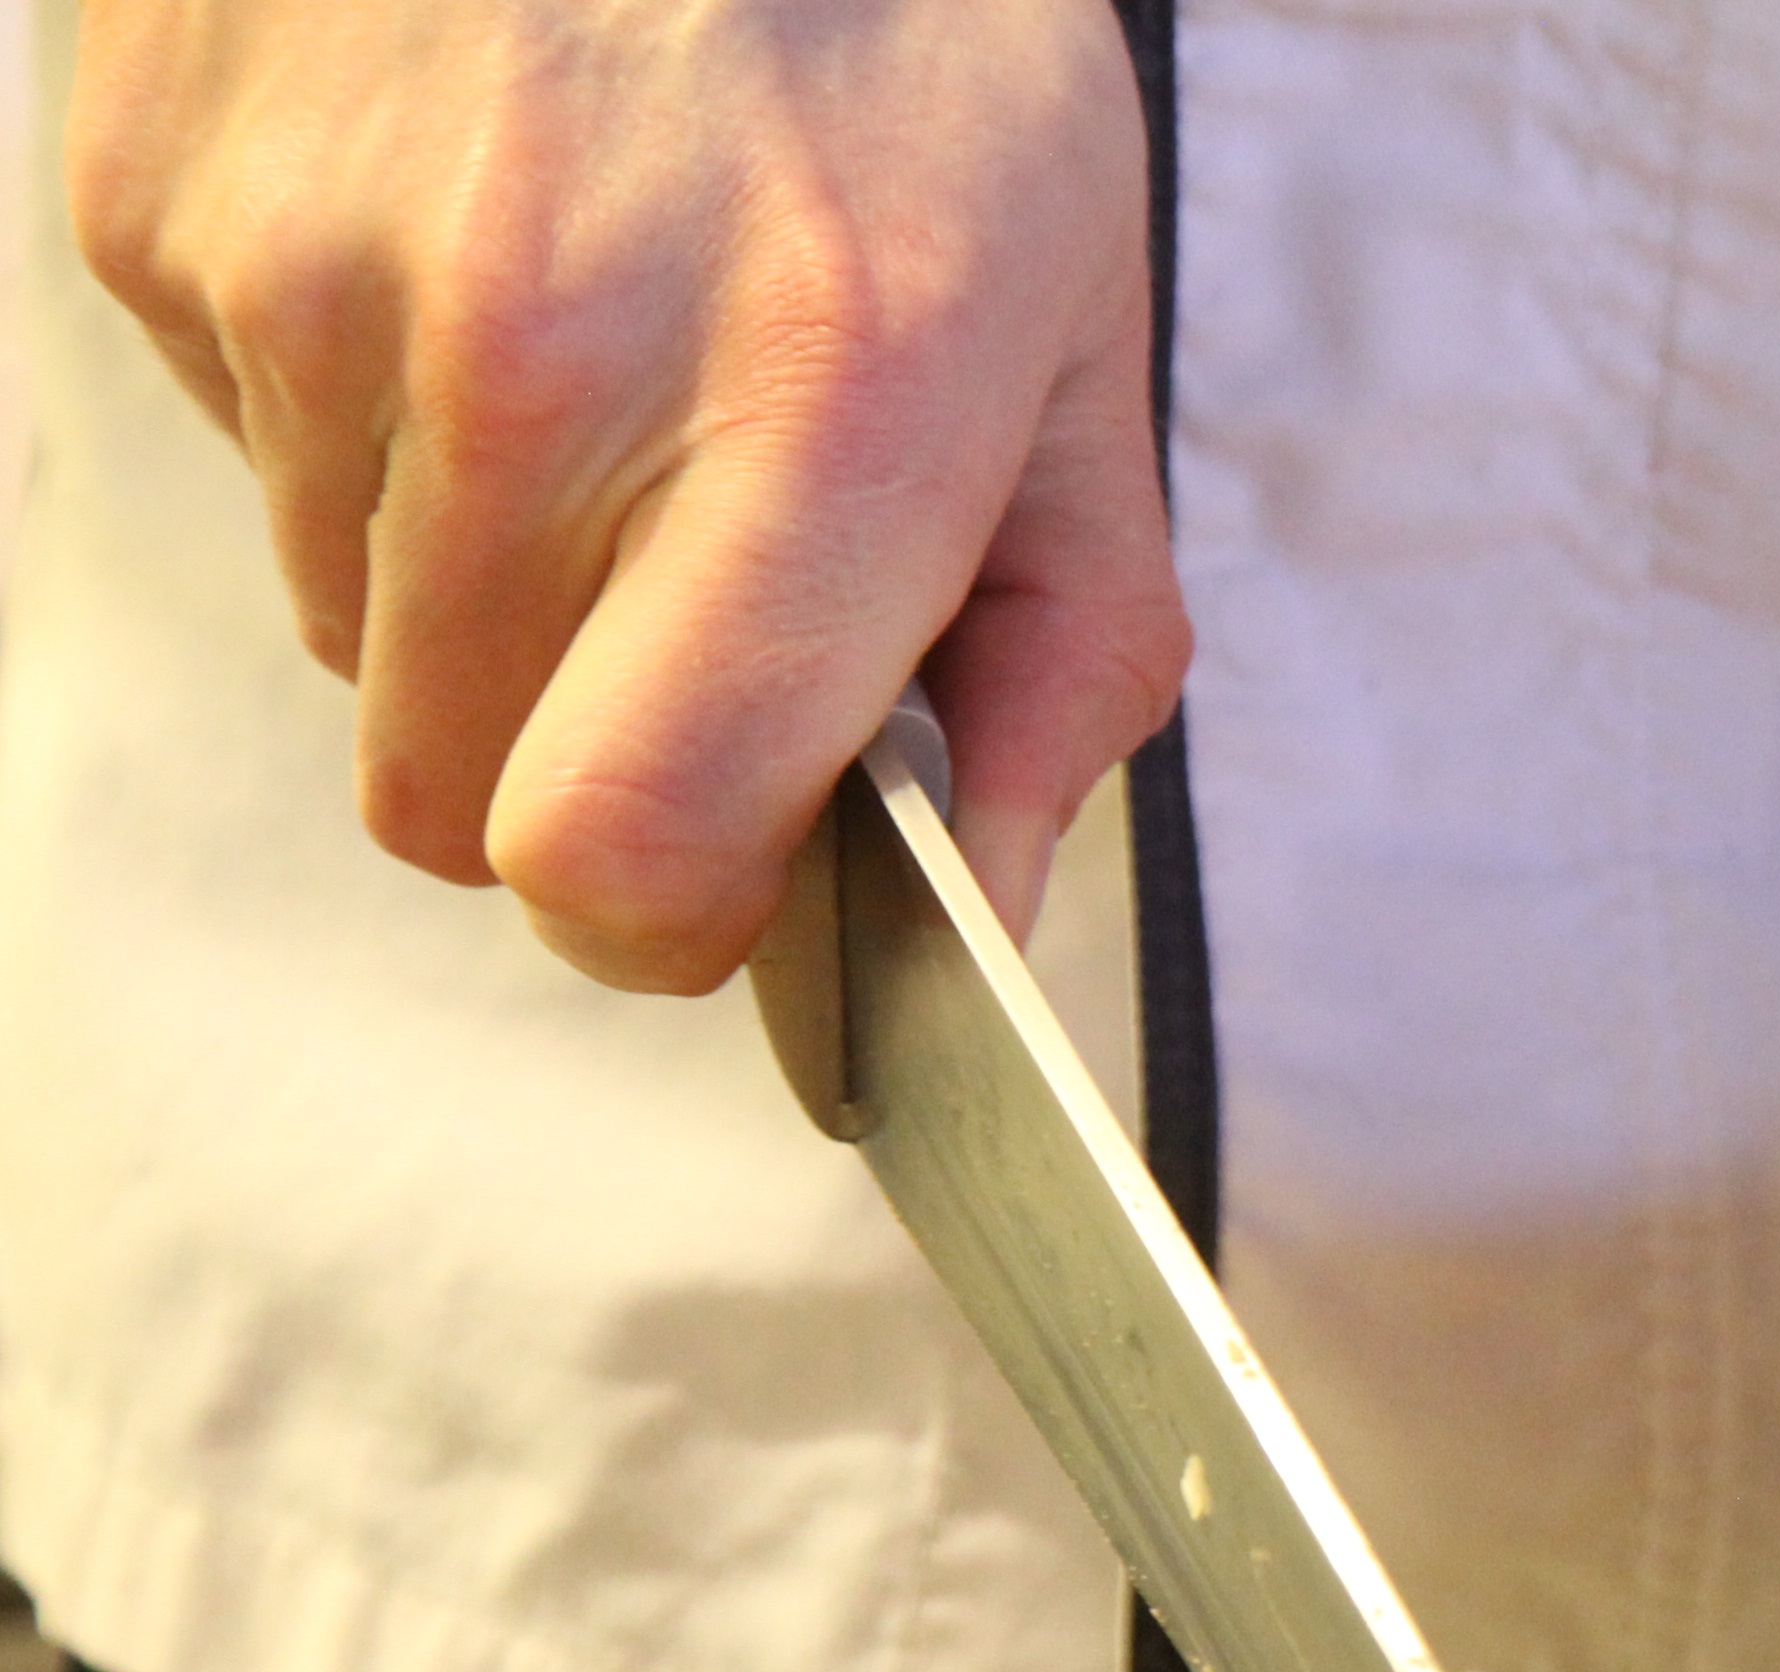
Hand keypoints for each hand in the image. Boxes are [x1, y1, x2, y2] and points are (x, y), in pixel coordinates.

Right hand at [68, 0, 1178, 982]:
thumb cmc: (901, 44)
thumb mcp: (1070, 334)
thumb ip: (1059, 658)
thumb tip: (981, 918)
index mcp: (816, 411)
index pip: (622, 852)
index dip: (661, 923)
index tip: (718, 877)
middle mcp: (541, 357)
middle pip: (453, 795)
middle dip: (566, 750)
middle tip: (672, 578)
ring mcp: (312, 273)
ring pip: (347, 633)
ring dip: (463, 571)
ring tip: (586, 356)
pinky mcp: (156, 205)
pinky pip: (249, 445)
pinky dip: (352, 406)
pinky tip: (465, 242)